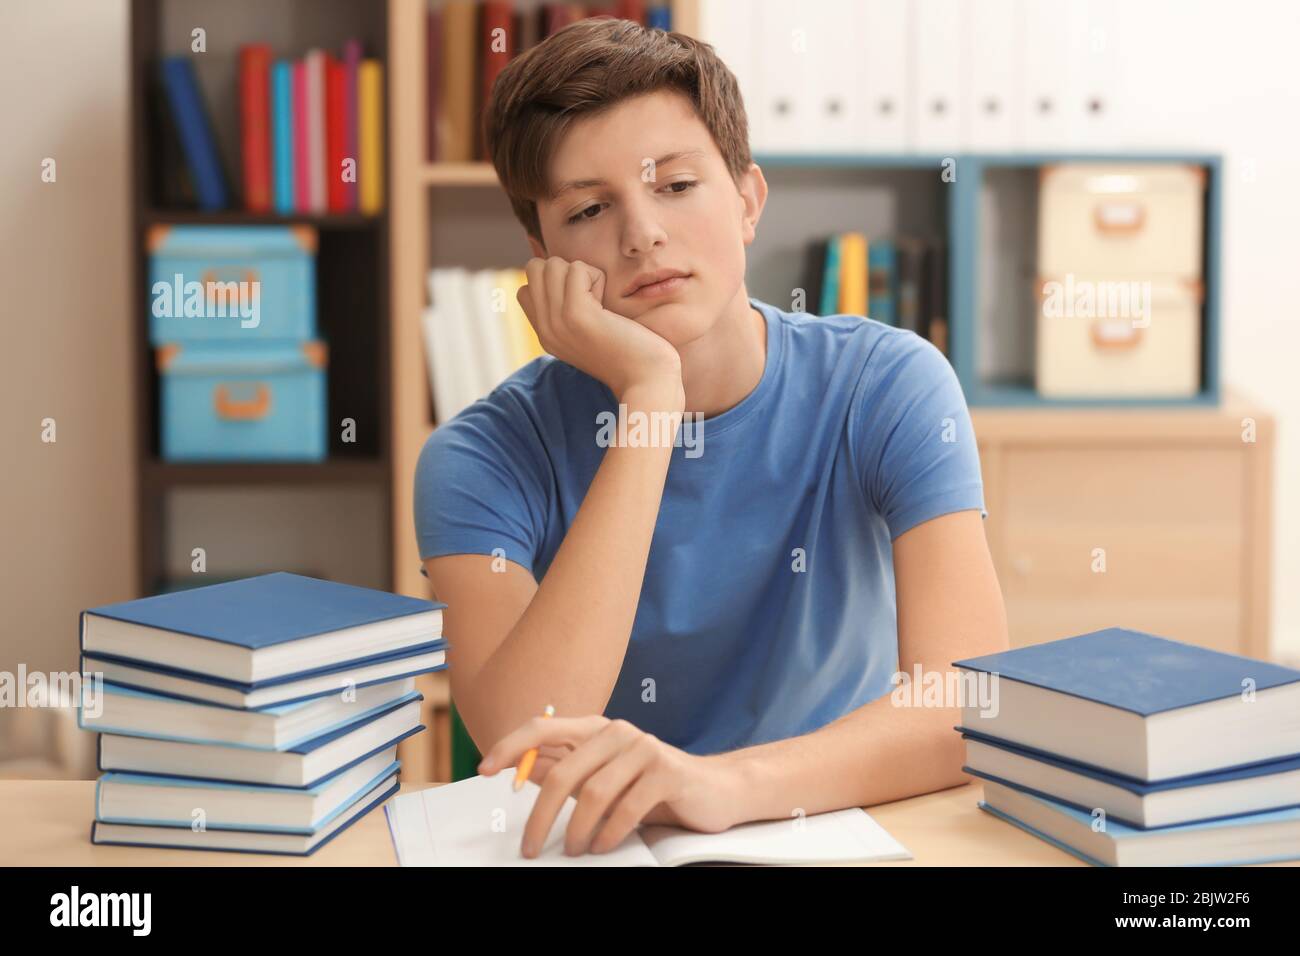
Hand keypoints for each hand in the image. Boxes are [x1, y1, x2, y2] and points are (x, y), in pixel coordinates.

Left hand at [478, 715, 740, 857]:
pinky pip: (626, 807)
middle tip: (530, 847)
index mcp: (597, 729)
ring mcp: (644, 748)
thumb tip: (524, 772)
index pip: (543, 727)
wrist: (715, 788)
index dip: (511, 746)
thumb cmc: (652, 785)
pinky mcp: (666, 771)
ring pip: (593, 793)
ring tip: (573, 851)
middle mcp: (618, 732)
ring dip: (577, 831)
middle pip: (563, 772)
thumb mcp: (605, 777)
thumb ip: (570, 770)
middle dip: (540, 816)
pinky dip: (609, 833)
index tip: (484, 768)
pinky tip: (603, 846)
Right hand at [517, 257, 683, 403]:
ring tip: (601, 302)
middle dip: (566, 271)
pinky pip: (577, 268)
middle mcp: (545, 330)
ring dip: (582, 273)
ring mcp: (556, 322)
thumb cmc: (630, 352)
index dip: (556, 283)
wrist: (646, 380)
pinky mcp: (576, 315)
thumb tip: (566, 273)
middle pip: (535, 269)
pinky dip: (597, 276)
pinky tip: (608, 305)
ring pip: (552, 264)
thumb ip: (571, 310)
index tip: (585, 304)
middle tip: (592, 297)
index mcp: (546, 334)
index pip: (526, 288)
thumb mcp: (591, 332)